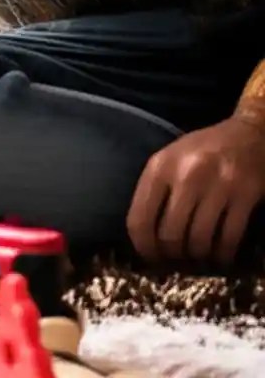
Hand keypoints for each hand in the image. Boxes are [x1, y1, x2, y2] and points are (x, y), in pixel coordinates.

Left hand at [127, 114, 264, 265]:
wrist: (251, 132)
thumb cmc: (204, 148)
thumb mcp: (170, 159)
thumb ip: (156, 190)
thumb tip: (145, 234)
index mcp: (159, 167)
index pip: (139, 219)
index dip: (143, 246)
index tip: (150, 258)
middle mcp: (186, 176)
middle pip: (170, 234)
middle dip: (171, 254)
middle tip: (176, 260)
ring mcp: (218, 186)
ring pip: (199, 239)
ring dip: (197, 255)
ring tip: (198, 256)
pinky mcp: (246, 195)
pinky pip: (229, 237)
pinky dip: (223, 253)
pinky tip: (221, 255)